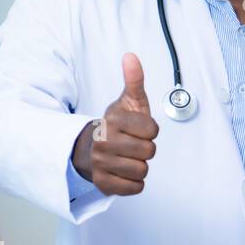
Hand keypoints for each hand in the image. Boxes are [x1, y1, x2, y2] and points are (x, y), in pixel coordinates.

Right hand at [70, 53, 159, 195]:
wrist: (91, 147)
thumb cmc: (117, 125)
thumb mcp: (129, 101)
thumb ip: (134, 80)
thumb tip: (131, 57)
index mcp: (112, 121)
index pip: (152, 131)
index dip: (150, 131)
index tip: (138, 129)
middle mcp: (103, 142)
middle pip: (149, 152)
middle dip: (145, 148)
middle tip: (132, 144)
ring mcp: (101, 164)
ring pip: (143, 171)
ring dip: (140, 166)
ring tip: (127, 157)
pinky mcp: (103, 184)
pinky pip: (135, 188)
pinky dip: (133, 182)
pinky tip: (124, 171)